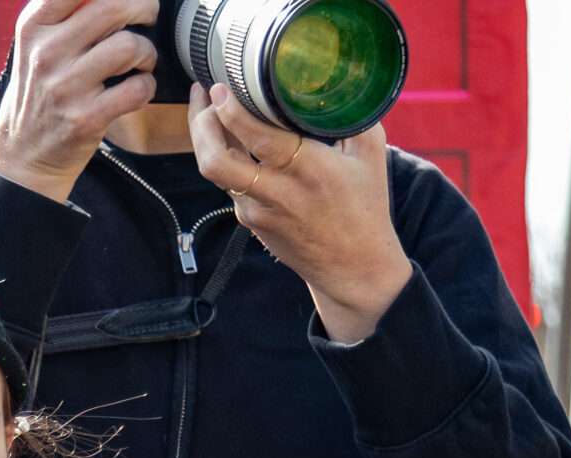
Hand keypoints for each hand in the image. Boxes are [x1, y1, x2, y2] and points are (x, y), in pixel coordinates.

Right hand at [0, 0, 159, 203]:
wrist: (22, 156)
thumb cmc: (40, 91)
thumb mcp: (36, 43)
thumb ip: (67, 11)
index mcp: (34, 26)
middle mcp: (46, 53)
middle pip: (113, 5)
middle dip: (144, 6)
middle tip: (146, 16)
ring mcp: (65, 87)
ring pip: (129, 45)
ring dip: (147, 51)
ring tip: (141, 61)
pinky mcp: (85, 119)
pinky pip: (137, 88)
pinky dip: (147, 86)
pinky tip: (137, 88)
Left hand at [190, 87, 411, 342]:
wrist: (351, 267)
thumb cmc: (364, 207)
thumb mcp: (370, 154)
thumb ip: (353, 115)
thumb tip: (341, 76)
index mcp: (308, 170)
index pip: (257, 137)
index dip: (231, 111)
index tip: (220, 87)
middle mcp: (275, 192)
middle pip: (215, 160)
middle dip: (200, 124)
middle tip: (201, 94)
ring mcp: (256, 211)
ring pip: (215, 171)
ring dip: (205, 139)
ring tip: (206, 109)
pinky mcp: (249, 222)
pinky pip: (228, 183)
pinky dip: (223, 156)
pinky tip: (226, 137)